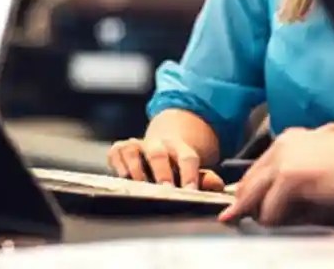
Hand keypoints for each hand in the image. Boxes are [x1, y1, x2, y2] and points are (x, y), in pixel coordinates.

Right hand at [107, 136, 221, 189]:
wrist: (157, 147)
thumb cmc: (175, 166)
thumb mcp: (191, 171)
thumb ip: (205, 178)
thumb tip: (217, 185)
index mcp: (179, 148)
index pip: (187, 158)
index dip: (189, 174)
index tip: (190, 190)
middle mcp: (157, 144)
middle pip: (159, 154)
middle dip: (162, 172)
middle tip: (165, 189)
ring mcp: (137, 145)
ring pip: (133, 150)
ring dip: (136, 168)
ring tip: (141, 186)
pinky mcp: (119, 149)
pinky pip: (116, 152)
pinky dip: (118, 164)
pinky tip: (124, 178)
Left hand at [218, 124, 333, 225]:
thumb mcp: (331, 169)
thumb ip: (304, 185)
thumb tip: (284, 211)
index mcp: (295, 137)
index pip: (258, 170)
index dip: (249, 193)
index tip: (241, 211)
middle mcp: (285, 143)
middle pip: (249, 183)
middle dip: (246, 206)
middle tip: (240, 224)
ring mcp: (286, 158)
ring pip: (255, 199)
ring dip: (265, 217)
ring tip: (285, 225)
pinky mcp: (292, 177)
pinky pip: (270, 213)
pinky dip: (278, 224)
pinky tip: (296, 225)